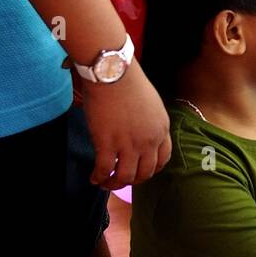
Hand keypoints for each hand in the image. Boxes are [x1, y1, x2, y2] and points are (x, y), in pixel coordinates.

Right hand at [80, 64, 172, 188]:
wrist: (113, 72)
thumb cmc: (129, 82)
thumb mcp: (151, 104)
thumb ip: (149, 122)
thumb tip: (137, 133)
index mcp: (161, 129)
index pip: (162, 160)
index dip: (151, 170)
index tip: (142, 172)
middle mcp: (149, 141)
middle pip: (145, 173)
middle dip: (133, 181)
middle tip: (121, 179)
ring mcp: (128, 144)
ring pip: (125, 177)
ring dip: (114, 184)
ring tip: (105, 182)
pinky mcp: (107, 143)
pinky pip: (104, 169)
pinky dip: (98, 177)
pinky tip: (93, 178)